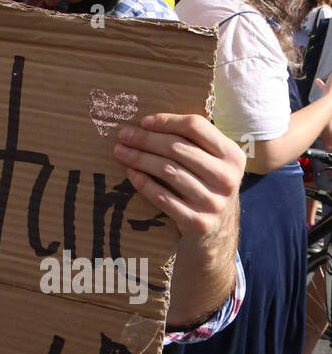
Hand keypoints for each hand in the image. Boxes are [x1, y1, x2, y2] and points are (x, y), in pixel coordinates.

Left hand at [113, 113, 244, 243]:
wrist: (217, 233)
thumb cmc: (207, 186)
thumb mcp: (213, 163)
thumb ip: (195, 142)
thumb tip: (149, 122)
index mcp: (232, 155)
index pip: (196, 127)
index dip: (166, 121)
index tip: (143, 121)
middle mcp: (227, 178)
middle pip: (177, 147)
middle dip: (145, 139)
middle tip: (123, 136)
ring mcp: (213, 201)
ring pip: (168, 170)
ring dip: (139, 159)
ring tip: (121, 152)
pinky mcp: (198, 222)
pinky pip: (162, 197)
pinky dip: (143, 183)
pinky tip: (131, 174)